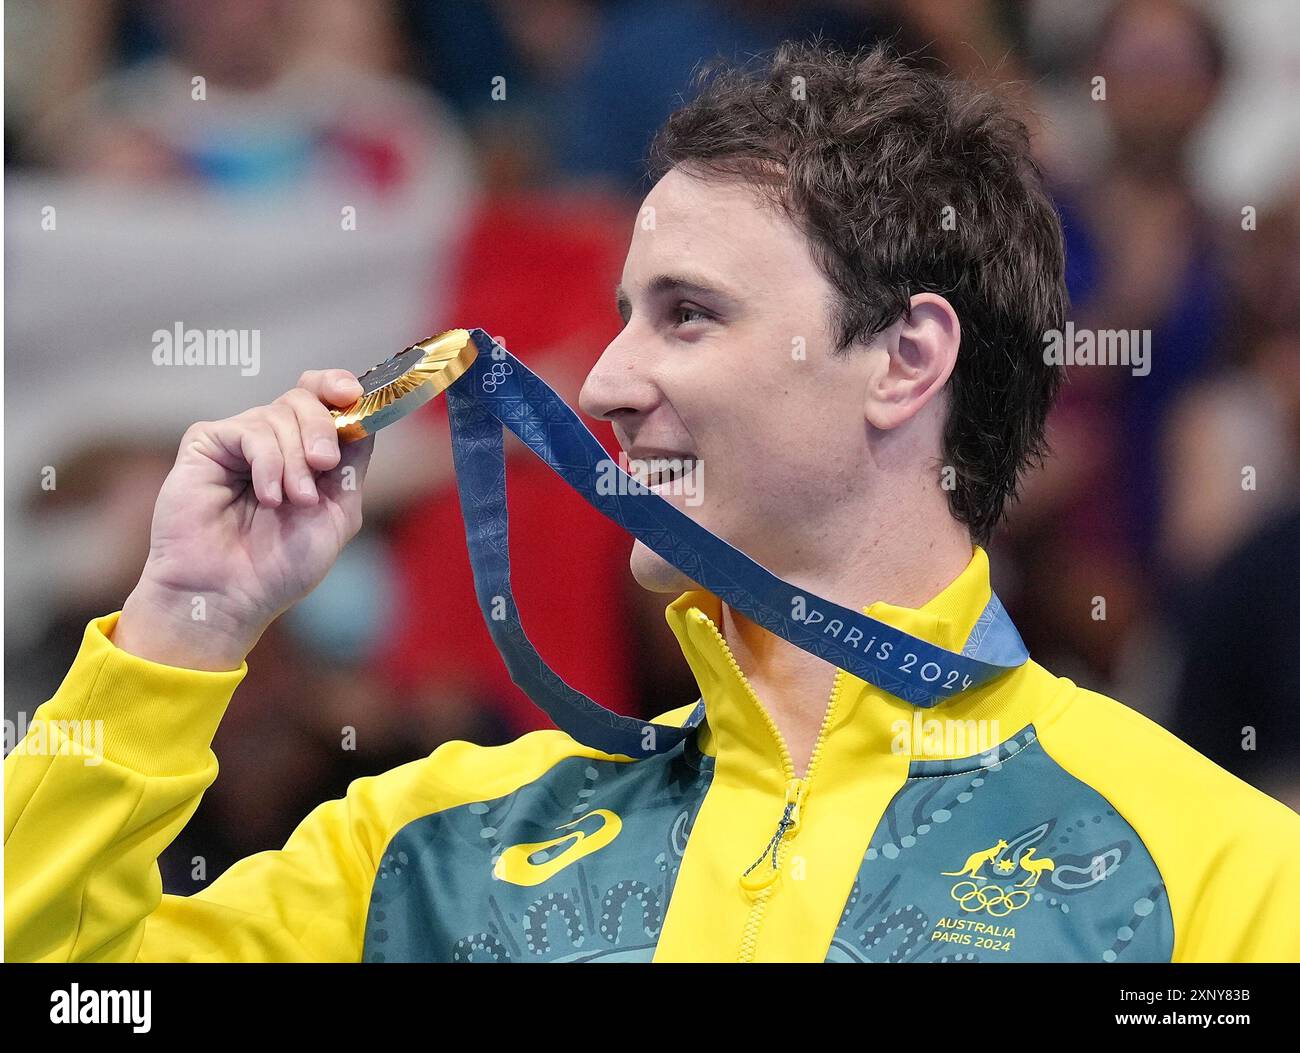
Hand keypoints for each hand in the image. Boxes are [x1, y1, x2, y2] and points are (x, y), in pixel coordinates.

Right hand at [113, 370, 373, 669]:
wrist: (229, 596)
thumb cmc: (280, 566)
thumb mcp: (338, 514)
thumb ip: (352, 466)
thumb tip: (364, 420)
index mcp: (304, 454)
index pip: (323, 400)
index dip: (338, 387)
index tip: (352, 394)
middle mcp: (273, 442)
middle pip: (305, 400)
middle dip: (322, 430)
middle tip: (322, 467)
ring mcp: (238, 441)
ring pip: (279, 415)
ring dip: (295, 461)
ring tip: (291, 502)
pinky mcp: (206, 444)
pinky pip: (249, 431)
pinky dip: (268, 463)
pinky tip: (267, 496)